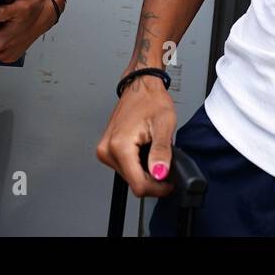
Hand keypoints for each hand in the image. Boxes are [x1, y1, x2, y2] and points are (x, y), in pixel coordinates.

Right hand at [96, 73, 177, 197]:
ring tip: (153, 152)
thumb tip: (159, 174)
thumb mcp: (164, 125)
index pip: (138, 185)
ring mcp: (105, 150)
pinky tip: (144, 151)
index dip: (158, 188)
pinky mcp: (107, 150)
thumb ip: (162, 152)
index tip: (169, 181)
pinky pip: (125, 168)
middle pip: (133, 183)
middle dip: (152, 178)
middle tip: (164, 163)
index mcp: (119, 146)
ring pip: (129, 177)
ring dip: (145, 171)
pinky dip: (138, 165)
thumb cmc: (151, 100)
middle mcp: (107, 150)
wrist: (140, 86)